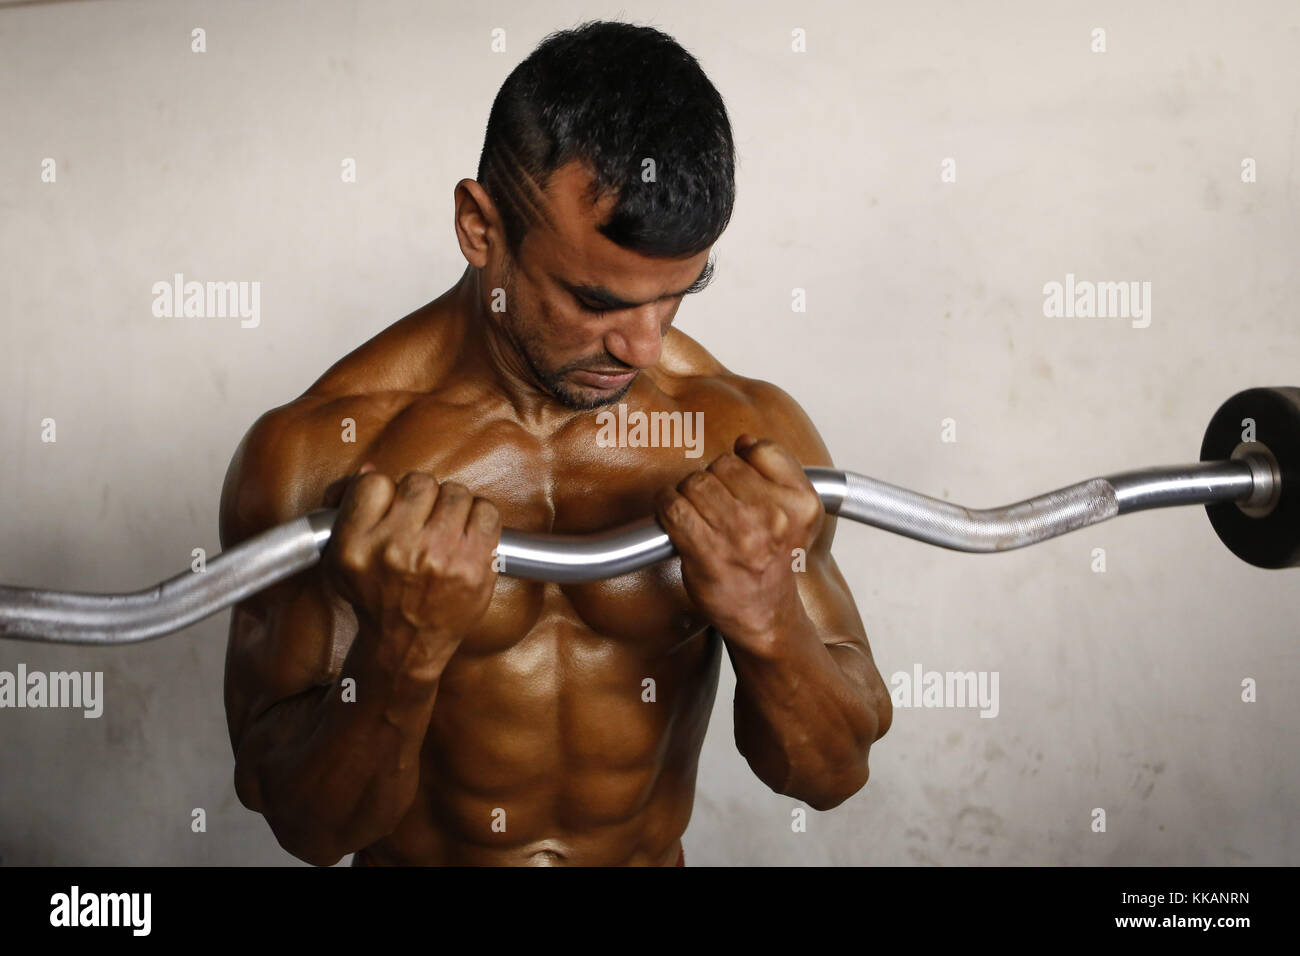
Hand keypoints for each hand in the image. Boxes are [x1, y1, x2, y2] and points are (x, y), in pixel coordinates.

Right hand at [325, 466, 500, 668]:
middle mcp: (397, 548)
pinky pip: (486, 510)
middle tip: (422, 518)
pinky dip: (480, 516)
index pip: (375, 483)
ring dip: (452, 505)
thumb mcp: (342, 558)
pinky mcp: (474, 564)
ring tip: (445, 527)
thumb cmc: (376, 597)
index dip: (386, 491)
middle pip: (420, 482)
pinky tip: (466, 534)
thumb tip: (369, 469)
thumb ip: (351, 510)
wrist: (406, 643)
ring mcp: (439, 556)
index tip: (392, 507)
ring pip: (455, 492)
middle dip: (422, 497)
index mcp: (357, 545)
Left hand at [653, 435, 823, 648]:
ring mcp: (739, 534)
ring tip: (699, 514)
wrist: (765, 613)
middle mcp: (772, 516)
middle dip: (714, 480)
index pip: (761, 449)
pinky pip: (672, 506)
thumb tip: (744, 442)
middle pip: (722, 464)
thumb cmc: (775, 560)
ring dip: (689, 493)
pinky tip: (675, 517)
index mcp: (799, 502)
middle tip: (718, 505)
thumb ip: (775, 469)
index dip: (744, 461)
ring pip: (695, 482)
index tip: (740, 482)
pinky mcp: (706, 552)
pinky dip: (666, 505)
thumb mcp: (797, 512)